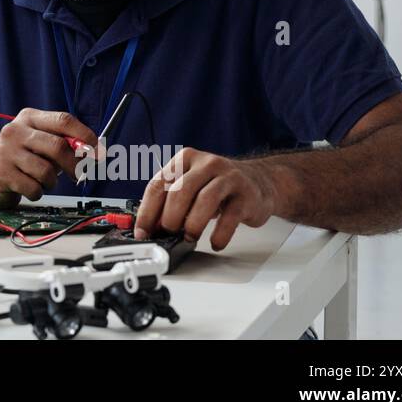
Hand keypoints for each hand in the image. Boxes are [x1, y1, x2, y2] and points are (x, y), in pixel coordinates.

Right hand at [0, 108, 99, 205]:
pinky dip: (37, 193)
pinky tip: (29, 188)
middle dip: (74, 165)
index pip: (63, 120)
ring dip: (52, 182)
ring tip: (43, 181)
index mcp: (29, 118)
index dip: (84, 135)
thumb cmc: (22, 160)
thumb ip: (65, 143)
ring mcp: (4, 150)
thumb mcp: (41, 144)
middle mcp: (14, 130)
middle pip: (57, 146)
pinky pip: (33, 187)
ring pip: (46, 171)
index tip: (97, 151)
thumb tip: (95, 152)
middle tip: (78, 176)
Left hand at [134, 148, 277, 250]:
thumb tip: (150, 228)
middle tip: (168, 234)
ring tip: (189, 237)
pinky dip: (220, 234)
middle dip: (170, 218)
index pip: (158, 184)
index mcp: (185, 159)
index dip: (147, 212)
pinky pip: (230, 216)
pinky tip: (215, 242)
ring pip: (205, 200)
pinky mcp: (247, 195)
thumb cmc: (218, 187)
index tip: (142, 232)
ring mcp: (228, 177)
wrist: (259, 182)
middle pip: (180, 191)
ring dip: (193, 224)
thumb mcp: (191, 186)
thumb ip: (170, 202)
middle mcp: (206, 164)